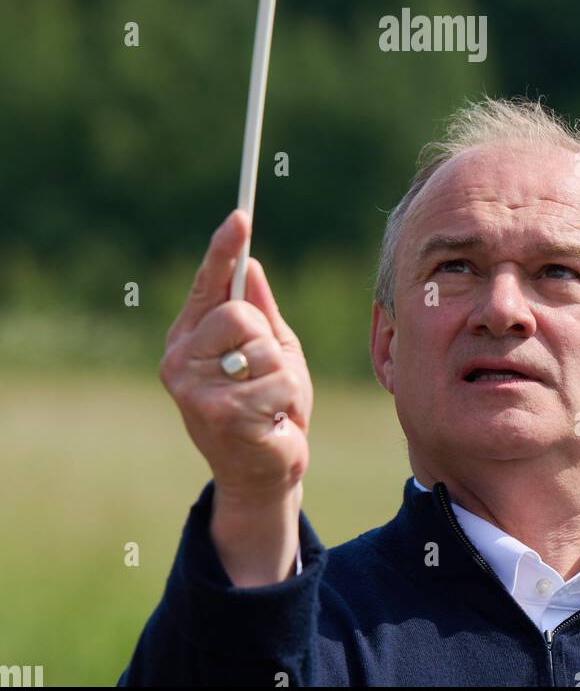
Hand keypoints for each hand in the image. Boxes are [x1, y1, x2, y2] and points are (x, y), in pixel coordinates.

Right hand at [160, 210, 312, 582]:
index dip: (223, 249)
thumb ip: (260, 311)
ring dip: (282, 376)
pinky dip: (287, 401)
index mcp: (189, 337)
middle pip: (240, 312)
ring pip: (262, 347)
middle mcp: (180, 359)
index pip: (207, 284)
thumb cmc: (267, 407)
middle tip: (265, 375)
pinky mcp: (218, 414)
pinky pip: (277, 381)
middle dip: (267, 340)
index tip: (240, 214)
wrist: (263, 475)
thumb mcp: (271, 351)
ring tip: (271, 402)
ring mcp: (194, 389)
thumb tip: (252, 262)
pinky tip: (272, 421)